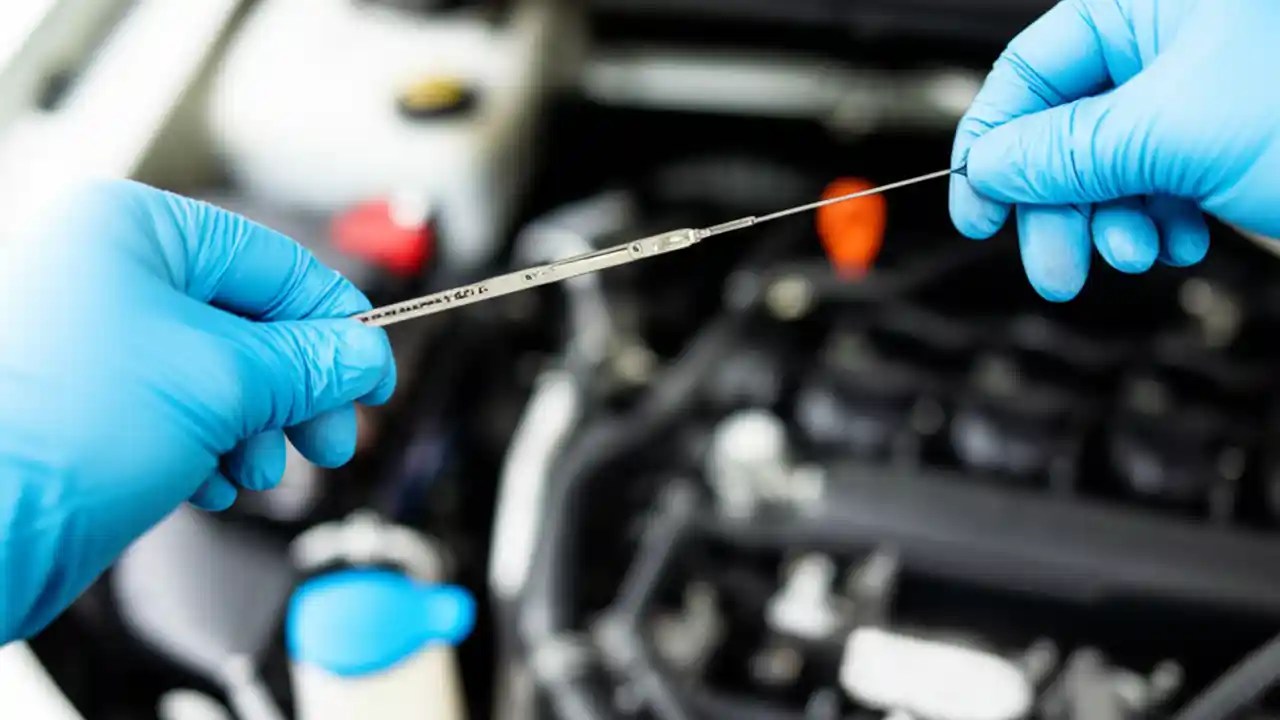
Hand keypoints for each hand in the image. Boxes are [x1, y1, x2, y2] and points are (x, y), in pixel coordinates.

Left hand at [0, 180, 395, 642]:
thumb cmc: (59, 434)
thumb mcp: (222, 384)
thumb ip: (309, 365)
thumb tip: (363, 356)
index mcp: (131, 231)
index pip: (274, 263)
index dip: (335, 324)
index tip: (371, 376)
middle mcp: (107, 272)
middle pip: (251, 323)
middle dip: (295, 390)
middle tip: (328, 436)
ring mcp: (94, 338)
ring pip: (221, 373)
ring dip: (254, 428)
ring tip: (250, 469)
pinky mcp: (89, 401)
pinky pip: (180, 410)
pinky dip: (211, 448)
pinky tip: (209, 481)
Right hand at [950, 0, 1279, 300]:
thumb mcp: (1169, 133)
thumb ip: (1064, 151)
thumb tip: (988, 168)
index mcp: (1147, 6)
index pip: (1030, 70)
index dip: (992, 144)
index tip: (978, 215)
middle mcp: (1165, 44)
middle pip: (1062, 131)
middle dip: (1058, 209)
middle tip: (1055, 271)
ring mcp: (1193, 95)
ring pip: (1106, 169)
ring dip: (1111, 225)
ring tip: (1137, 255)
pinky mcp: (1219, 144)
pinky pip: (1156, 188)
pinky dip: (1157, 227)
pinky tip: (1180, 243)